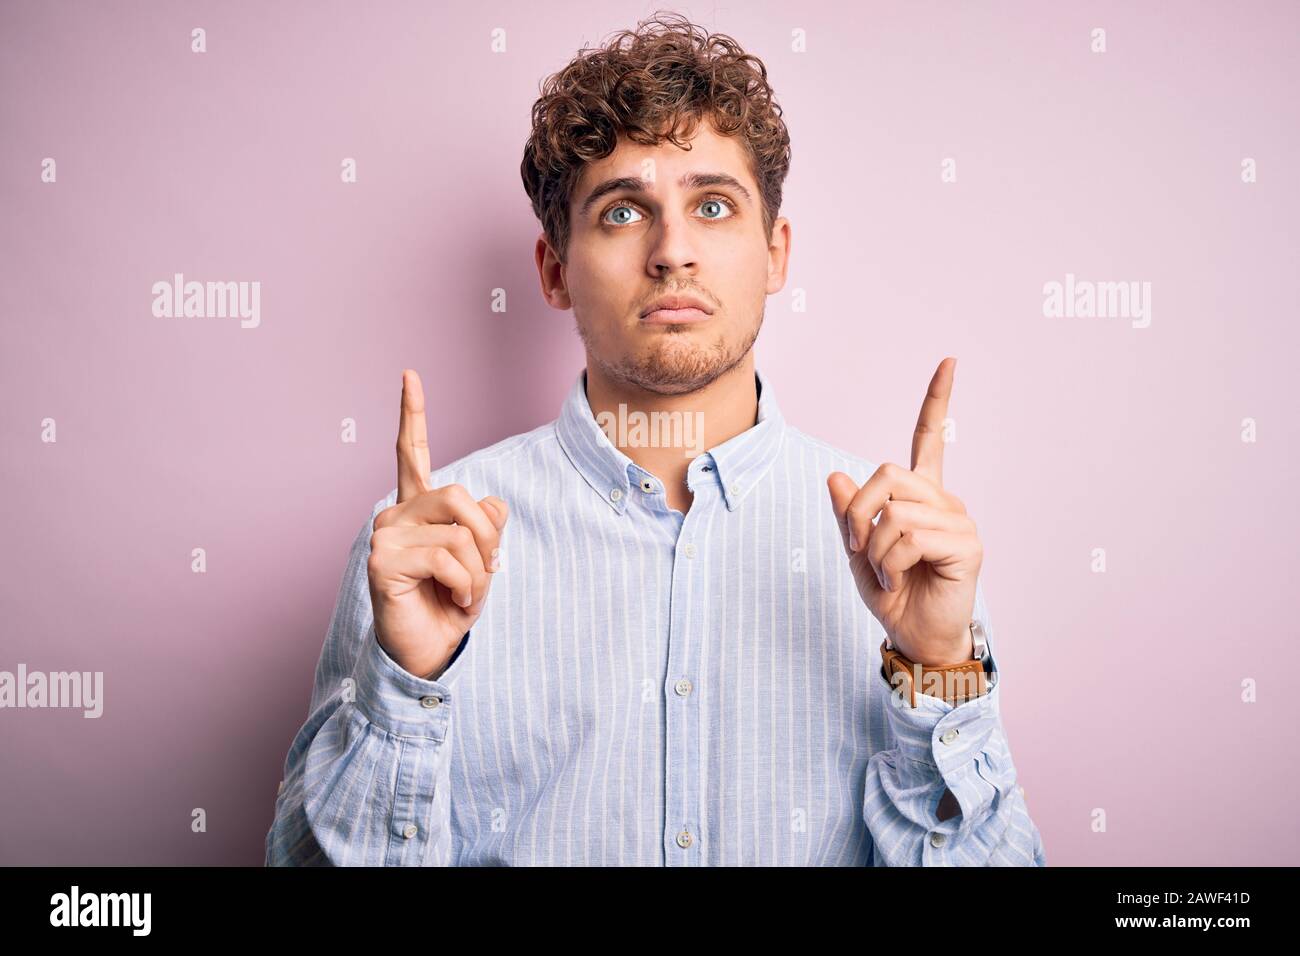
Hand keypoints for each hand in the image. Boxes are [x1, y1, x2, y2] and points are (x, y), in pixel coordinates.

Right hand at [367, 369, 508, 680]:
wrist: (428, 652)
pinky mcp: (382, 561)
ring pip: (459, 530)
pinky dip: (465, 586)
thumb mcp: (482, 559)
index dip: (412, 414)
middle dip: (486, 536)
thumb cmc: (450, 604)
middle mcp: (396, 515)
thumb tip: (491, 501)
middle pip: (458, 494)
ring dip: (478, 571)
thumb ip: (487, 523)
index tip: (409, 375)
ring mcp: (384, 536)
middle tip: (486, 572)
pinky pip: (448, 559)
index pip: (412, 453)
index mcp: (417, 508)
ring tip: (465, 596)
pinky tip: (452, 602)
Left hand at [826, 357, 980, 666]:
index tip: (949, 361)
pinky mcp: (966, 546)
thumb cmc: (892, 595)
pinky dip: (890, 564)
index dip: (937, 401)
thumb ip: (848, 515)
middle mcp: (943, 501)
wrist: (915, 636)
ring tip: (887, 574)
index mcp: (920, 496)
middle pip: (887, 473)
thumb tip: (836, 476)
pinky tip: (900, 580)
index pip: (929, 438)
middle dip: (858, 511)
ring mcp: (958, 521)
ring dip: (875, 550)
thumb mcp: (857, 551)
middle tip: (858, 548)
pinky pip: (909, 537)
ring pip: (895, 511)